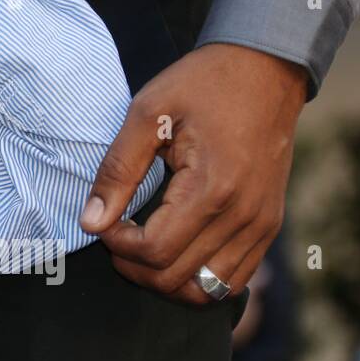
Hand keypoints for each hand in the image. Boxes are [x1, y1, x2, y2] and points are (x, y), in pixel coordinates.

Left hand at [79, 43, 307, 303]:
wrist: (264, 70)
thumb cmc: (202, 84)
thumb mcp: (147, 114)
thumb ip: (117, 171)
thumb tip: (91, 222)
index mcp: (212, 189)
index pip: (156, 251)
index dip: (118, 245)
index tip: (103, 222)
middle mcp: (244, 216)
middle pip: (178, 278)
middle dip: (134, 265)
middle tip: (114, 234)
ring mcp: (261, 225)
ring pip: (207, 290)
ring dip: (164, 279)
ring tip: (140, 247)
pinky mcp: (268, 226)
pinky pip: (233, 279)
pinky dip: (197, 277)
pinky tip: (172, 251)